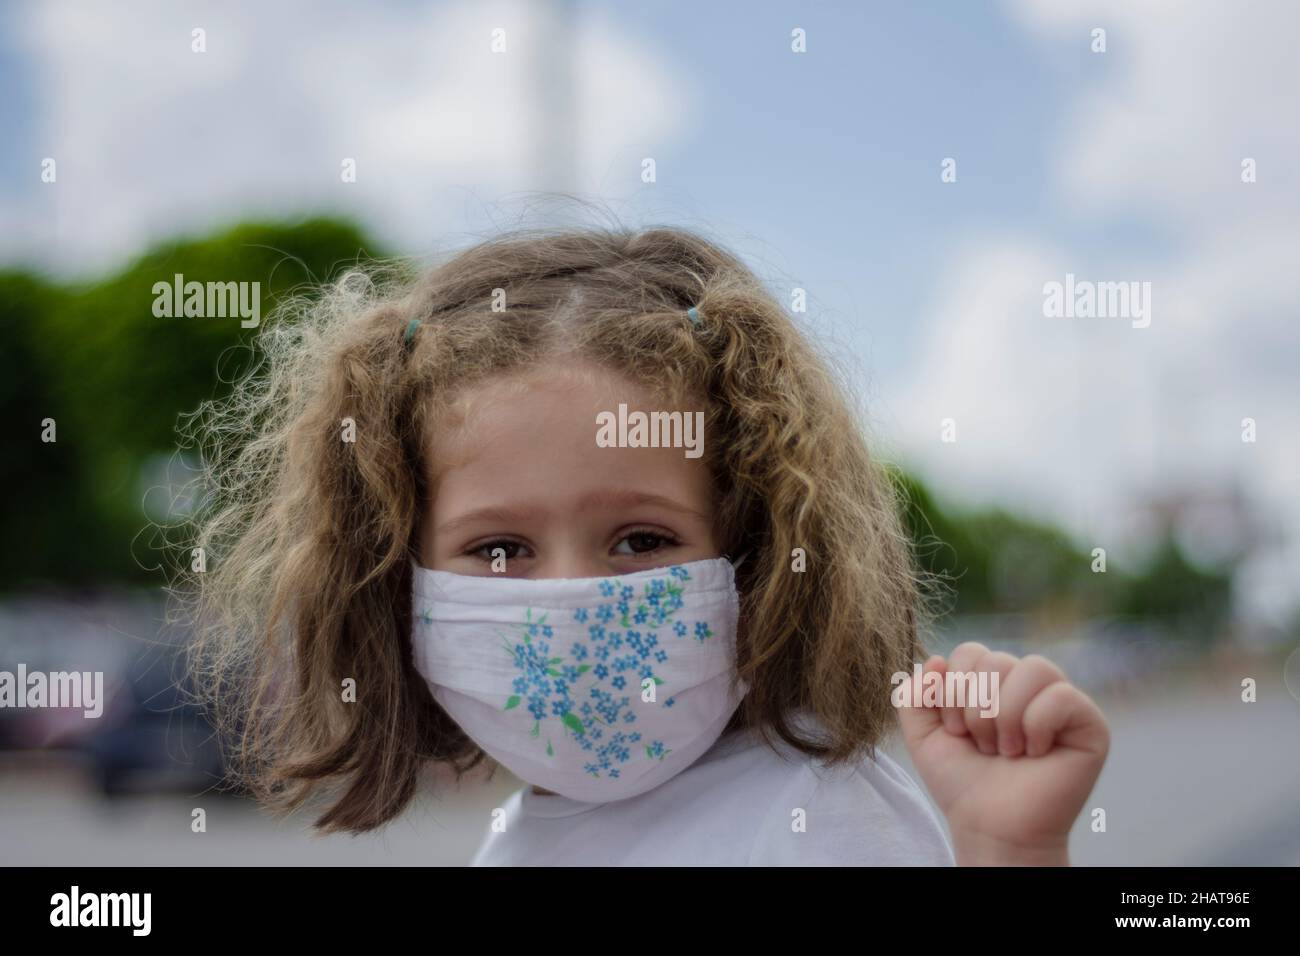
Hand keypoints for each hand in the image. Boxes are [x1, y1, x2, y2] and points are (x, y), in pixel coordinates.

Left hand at [897, 643, 1109, 865]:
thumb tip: (936, 660)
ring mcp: (1062, 701)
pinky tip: (1035, 753)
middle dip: (978, 709)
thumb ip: (915, 696)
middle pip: (998, 660)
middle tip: (985, 746)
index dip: (954, 691)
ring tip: (1007, 750)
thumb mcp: (923, 736)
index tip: (957, 732)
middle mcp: (1029, 685)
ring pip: (1033, 668)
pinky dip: (1037, 725)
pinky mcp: (1090, 724)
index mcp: (994, 681)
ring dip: (1006, 717)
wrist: (990, 826)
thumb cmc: (963, 782)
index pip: (972, 651)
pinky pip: (1062, 696)